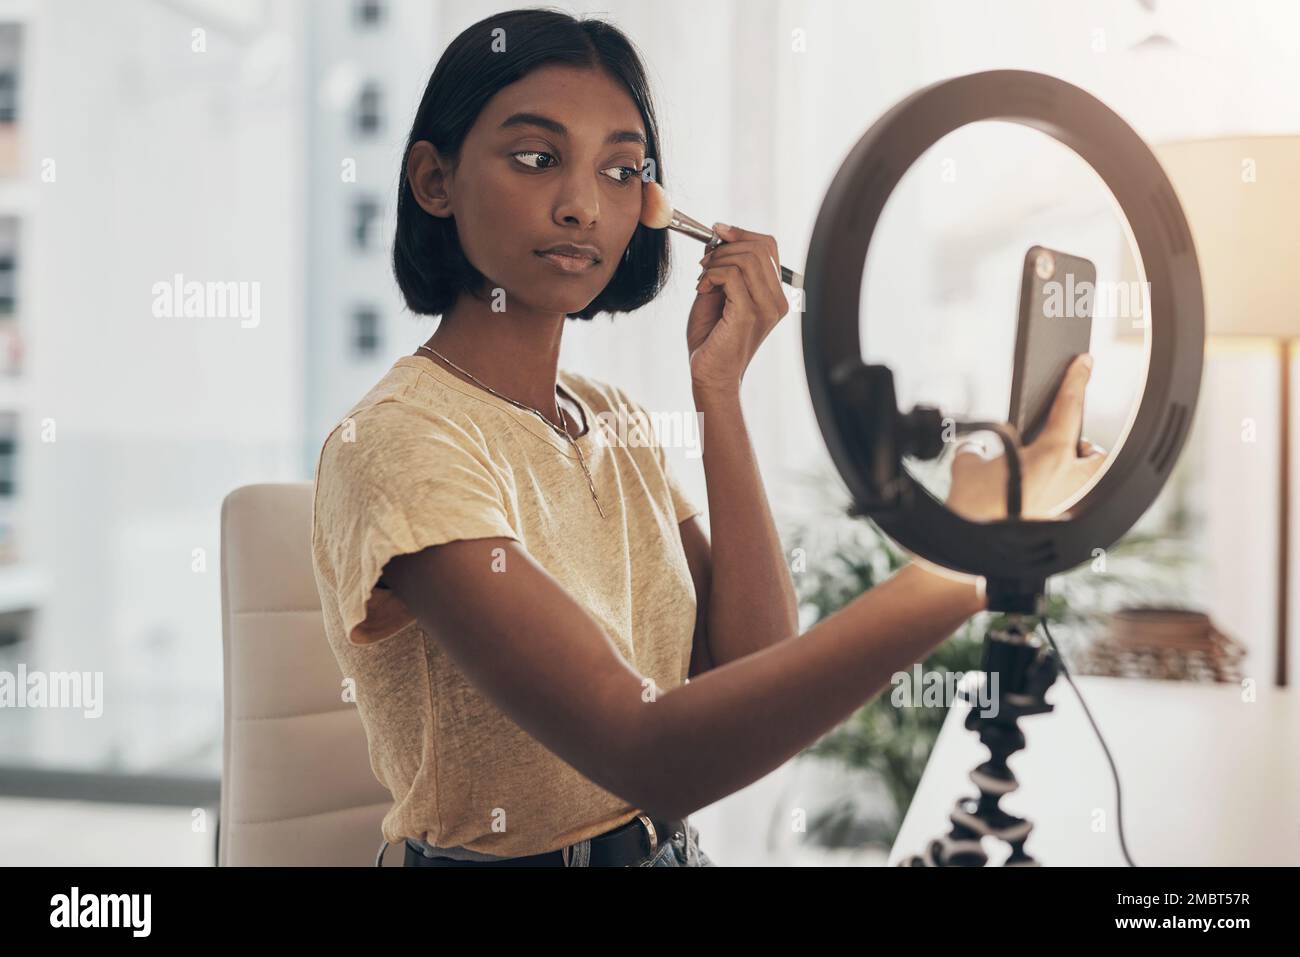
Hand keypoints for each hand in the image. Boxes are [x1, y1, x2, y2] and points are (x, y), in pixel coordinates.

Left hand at [687, 223, 789, 394]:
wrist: (709, 374)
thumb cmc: (711, 339)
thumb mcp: (715, 293)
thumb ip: (720, 266)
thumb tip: (716, 237)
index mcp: (773, 294)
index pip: (768, 246)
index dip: (741, 233)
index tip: (716, 233)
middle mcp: (776, 300)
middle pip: (759, 247)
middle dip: (726, 246)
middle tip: (704, 264)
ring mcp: (766, 308)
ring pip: (747, 258)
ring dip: (716, 261)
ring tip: (702, 279)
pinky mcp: (748, 314)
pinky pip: (732, 275)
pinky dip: (711, 275)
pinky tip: (702, 289)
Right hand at [946, 353, 1106, 520]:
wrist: (972, 551)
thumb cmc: (972, 508)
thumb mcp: (969, 465)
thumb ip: (980, 449)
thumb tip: (981, 448)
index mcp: (1051, 457)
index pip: (1069, 409)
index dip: (1077, 381)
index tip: (1085, 362)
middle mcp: (1069, 482)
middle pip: (1094, 455)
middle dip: (1082, 450)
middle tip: (1058, 448)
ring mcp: (1068, 506)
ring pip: (1085, 483)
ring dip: (1069, 476)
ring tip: (1038, 477)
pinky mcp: (1058, 526)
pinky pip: (1065, 504)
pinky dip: (1049, 499)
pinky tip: (1025, 502)